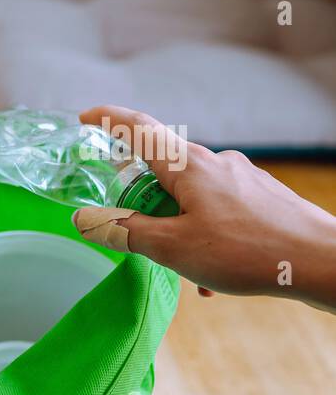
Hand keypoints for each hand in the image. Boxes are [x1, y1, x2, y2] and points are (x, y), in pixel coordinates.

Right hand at [71, 106, 335, 311]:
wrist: (322, 261)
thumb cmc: (246, 251)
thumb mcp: (172, 247)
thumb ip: (124, 231)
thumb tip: (83, 219)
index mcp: (188, 166)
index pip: (139, 129)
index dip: (108, 120)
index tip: (86, 118)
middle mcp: (215, 162)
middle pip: (162, 169)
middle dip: (142, 201)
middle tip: (135, 233)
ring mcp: (241, 178)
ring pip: (190, 195)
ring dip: (176, 228)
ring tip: (186, 270)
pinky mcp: (260, 197)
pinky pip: (216, 210)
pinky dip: (203, 237)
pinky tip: (212, 275)